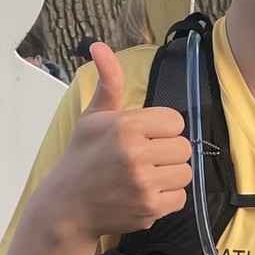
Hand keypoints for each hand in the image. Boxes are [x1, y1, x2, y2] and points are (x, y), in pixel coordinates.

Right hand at [36, 44, 191, 243]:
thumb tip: (98, 46)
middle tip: (146, 158)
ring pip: (185, 172)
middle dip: (167, 152)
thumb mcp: (93, 117)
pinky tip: (146, 193)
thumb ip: (108, 82)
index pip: (175, 121)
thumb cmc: (82, 158)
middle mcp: (136, 154)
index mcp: (126, 126)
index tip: (145, 137)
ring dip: (170, 175)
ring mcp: (144, 184)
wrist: (68, 205)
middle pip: (183, 147)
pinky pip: (181, 197)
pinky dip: (168, 197)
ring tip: (147, 175)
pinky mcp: (150, 209)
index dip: (163, 129)